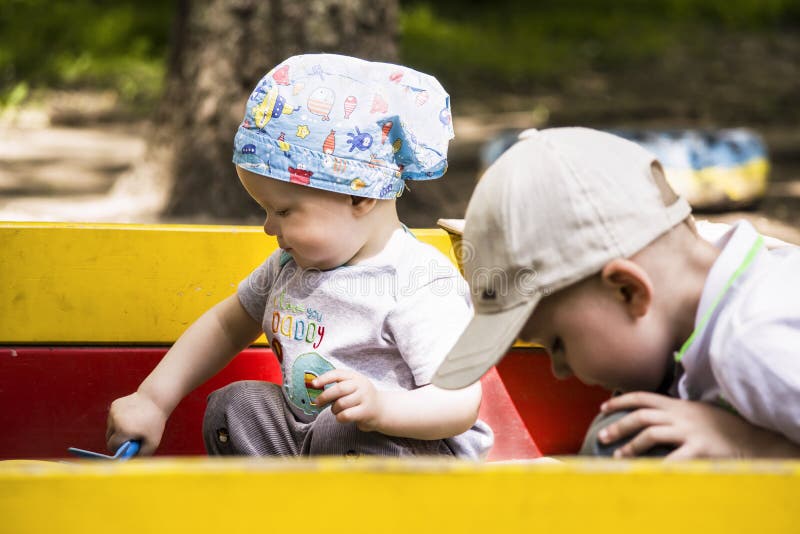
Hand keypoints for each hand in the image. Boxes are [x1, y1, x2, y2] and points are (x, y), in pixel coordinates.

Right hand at [106, 391, 168, 455]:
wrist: (156, 399)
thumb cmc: (155, 422)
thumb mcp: (153, 442)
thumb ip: (141, 455)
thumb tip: (129, 463)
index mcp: (123, 431)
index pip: (113, 446)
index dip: (120, 448)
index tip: (127, 447)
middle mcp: (115, 420)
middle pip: (109, 437)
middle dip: (118, 440)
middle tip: (131, 437)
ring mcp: (113, 411)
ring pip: (110, 427)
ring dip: (118, 429)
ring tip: (133, 426)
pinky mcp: (114, 405)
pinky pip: (113, 418)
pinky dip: (119, 420)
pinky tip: (131, 416)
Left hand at [312, 369, 384, 431]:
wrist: (382, 410)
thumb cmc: (360, 398)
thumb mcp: (352, 386)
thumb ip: (337, 385)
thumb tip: (315, 386)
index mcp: (355, 377)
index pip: (337, 374)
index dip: (324, 378)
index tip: (313, 384)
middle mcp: (361, 385)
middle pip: (339, 389)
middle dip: (324, 396)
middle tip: (317, 402)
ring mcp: (365, 398)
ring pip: (341, 404)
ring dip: (334, 409)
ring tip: (336, 410)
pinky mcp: (366, 412)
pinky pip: (345, 415)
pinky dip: (339, 418)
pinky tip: (342, 417)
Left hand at [598, 392, 774, 459]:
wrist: (750, 438)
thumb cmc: (718, 426)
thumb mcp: (692, 411)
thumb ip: (671, 410)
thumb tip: (646, 413)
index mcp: (676, 405)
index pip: (642, 397)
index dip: (620, 401)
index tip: (603, 408)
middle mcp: (680, 415)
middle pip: (641, 416)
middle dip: (618, 426)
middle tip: (601, 436)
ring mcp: (689, 432)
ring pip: (651, 434)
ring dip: (631, 446)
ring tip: (618, 457)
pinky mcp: (699, 449)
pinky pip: (674, 458)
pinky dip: (658, 465)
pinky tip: (646, 472)